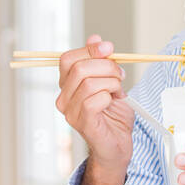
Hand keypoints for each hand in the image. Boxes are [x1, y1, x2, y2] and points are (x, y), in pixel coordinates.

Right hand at [56, 33, 134, 171]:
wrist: (118, 145)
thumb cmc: (113, 116)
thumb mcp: (110, 82)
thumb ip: (101, 62)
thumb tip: (96, 39)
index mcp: (68, 86)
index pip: (67, 59)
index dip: (89, 49)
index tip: (109, 48)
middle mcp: (64, 98)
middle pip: (78, 68)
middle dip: (106, 66)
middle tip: (120, 75)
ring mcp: (71, 112)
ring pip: (88, 83)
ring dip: (111, 82)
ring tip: (118, 90)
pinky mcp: (83, 123)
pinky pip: (94, 100)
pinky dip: (109, 97)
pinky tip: (112, 103)